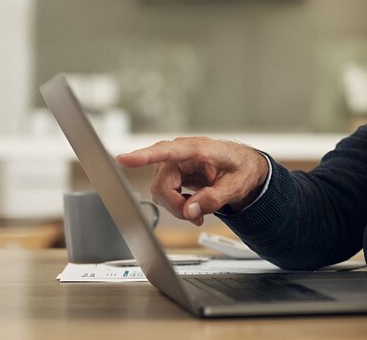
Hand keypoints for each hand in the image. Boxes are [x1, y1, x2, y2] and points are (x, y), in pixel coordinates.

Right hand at [115, 137, 268, 225]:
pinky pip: (163, 192)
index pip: (168, 151)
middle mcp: (182, 152)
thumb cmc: (241, 170)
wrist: (243, 167)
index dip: (144, 156)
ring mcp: (174, 162)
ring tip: (198, 211)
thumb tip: (190, 211)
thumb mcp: (236, 187)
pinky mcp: (171, 171)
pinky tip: (191, 205)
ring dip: (176, 206)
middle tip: (197, 217)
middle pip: (161, 185)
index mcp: (200, 149)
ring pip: (159, 191)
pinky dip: (175, 204)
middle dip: (176, 206)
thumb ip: (214, 199)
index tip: (123, 160)